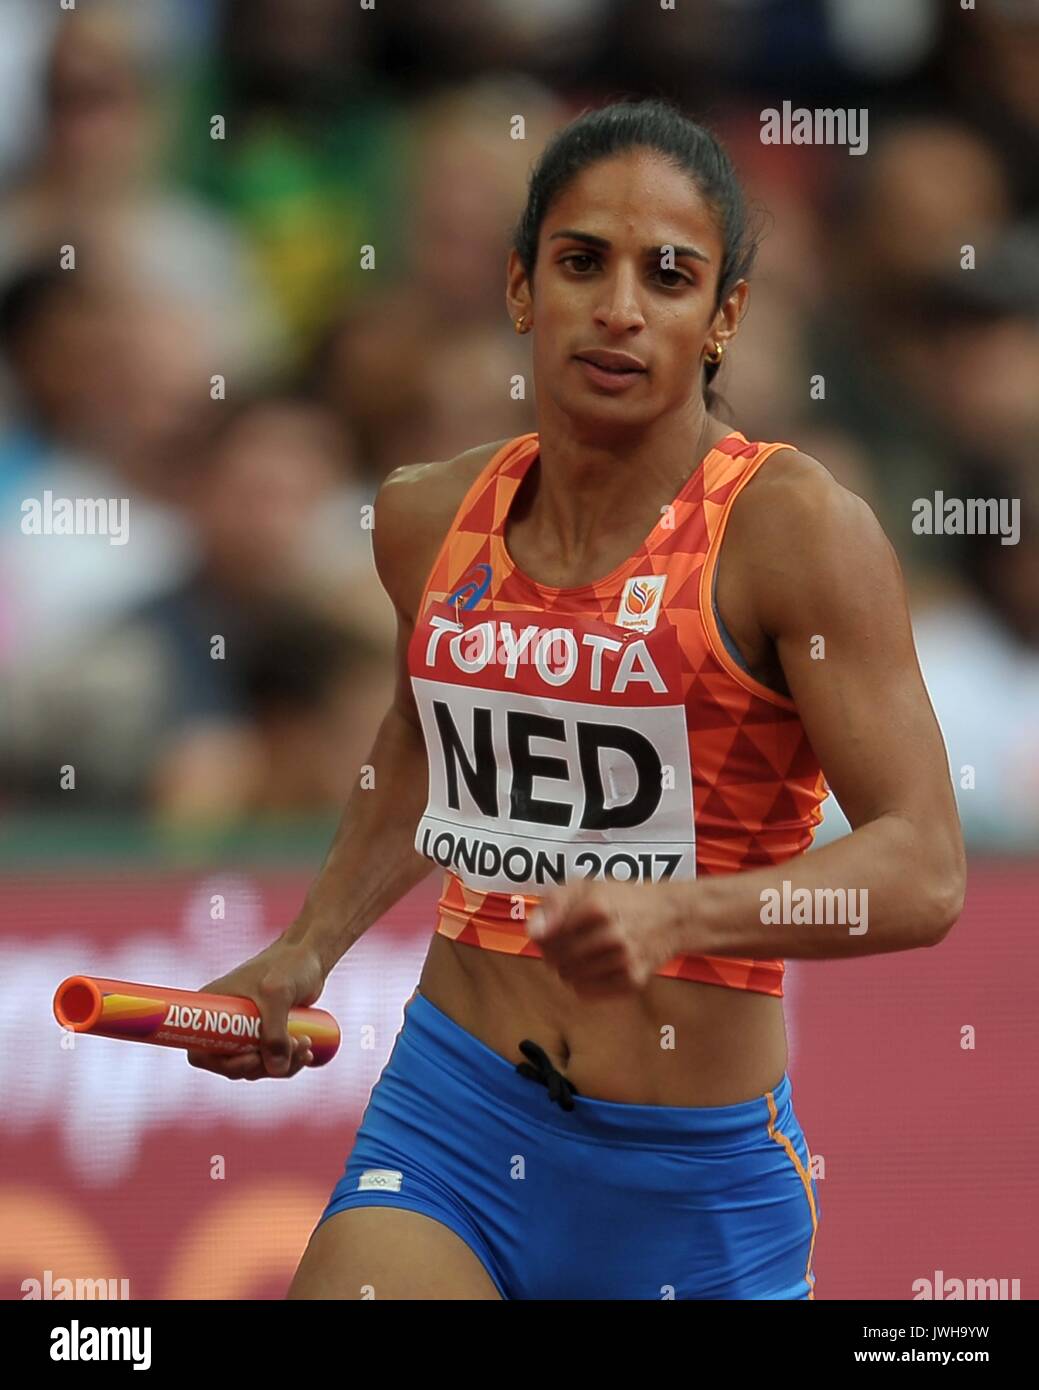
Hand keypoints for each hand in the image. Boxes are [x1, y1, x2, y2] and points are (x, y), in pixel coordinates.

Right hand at [186, 934, 327, 1079]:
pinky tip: (306, 1054)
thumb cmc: (288, 965)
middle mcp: (223, 1022)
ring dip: (281, 1065)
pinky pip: (269, 1063)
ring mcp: (244, 1031)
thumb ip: (275, 1032)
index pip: (200, 1052)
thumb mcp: (278, 995)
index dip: (222, 1064)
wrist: (309, 956)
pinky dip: (287, 1064)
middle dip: (263, 1065)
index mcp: (212, 1008)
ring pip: (254, 1067)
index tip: (253, 1058)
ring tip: (306, 1043)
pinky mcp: (264, 1036)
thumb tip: (275, 1070)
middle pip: (231, 1066)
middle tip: (294, 1047)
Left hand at [525, 881, 678, 997]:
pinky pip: (588, 993)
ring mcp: (624, 960)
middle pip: (557, 959)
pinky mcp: (633, 981)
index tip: (551, 932)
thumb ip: (554, 903)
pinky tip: (593, 968)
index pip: (547, 937)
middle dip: (553, 954)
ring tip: (581, 955)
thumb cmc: (622, 899)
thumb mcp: (586, 885)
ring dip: (567, 970)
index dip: (543, 937)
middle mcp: (611, 935)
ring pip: (570, 978)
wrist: (671, 916)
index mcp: (596, 907)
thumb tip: (534, 933)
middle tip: (565, 945)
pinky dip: (583, 983)